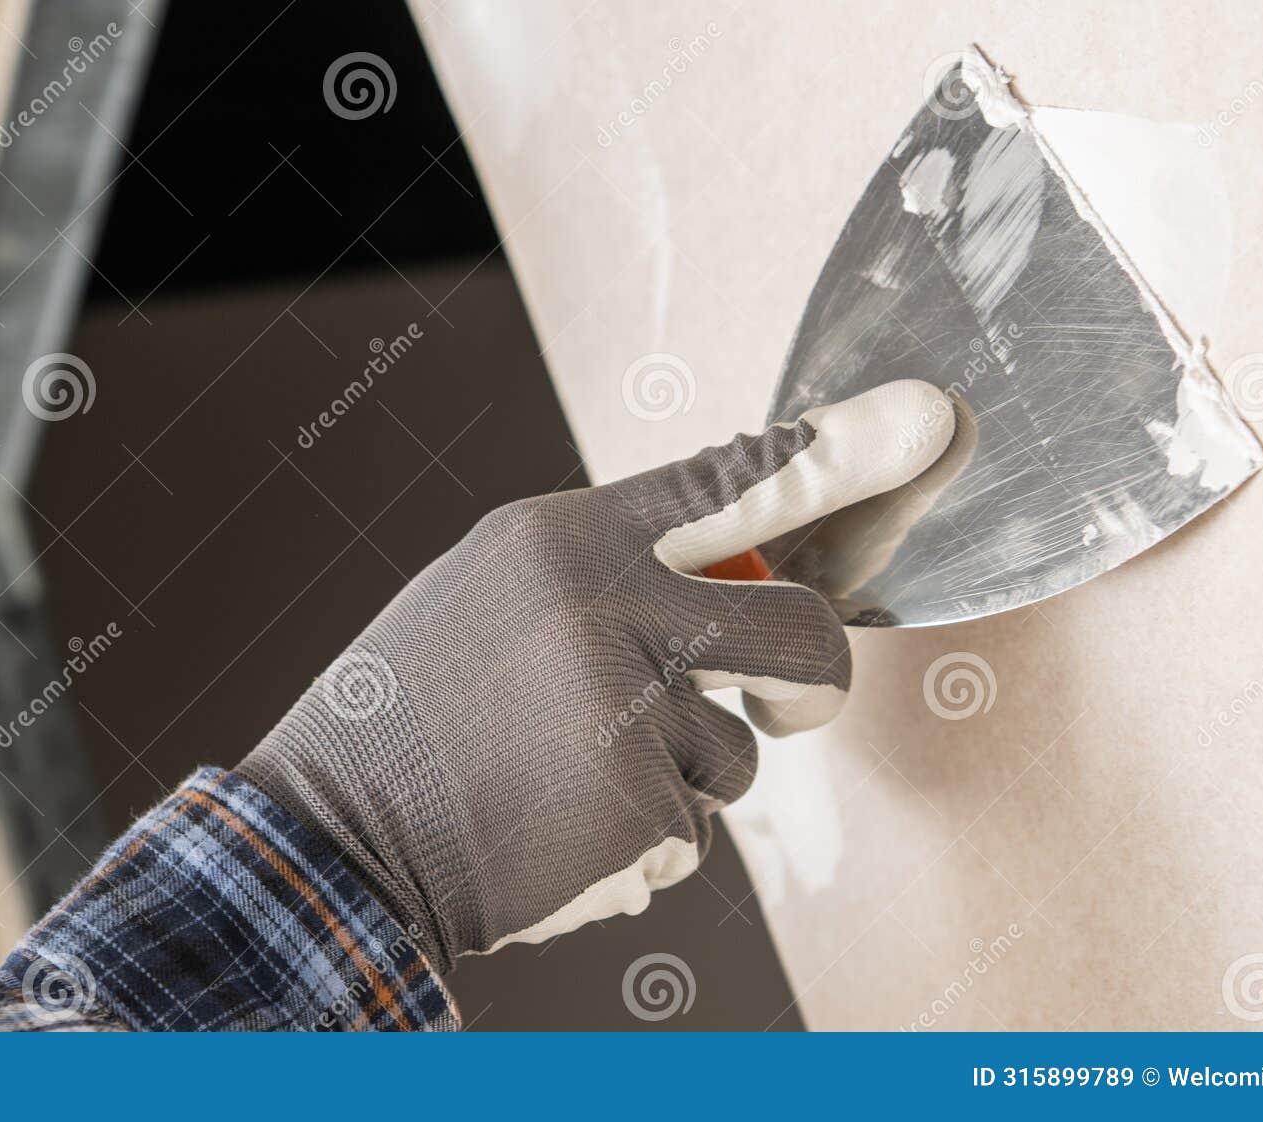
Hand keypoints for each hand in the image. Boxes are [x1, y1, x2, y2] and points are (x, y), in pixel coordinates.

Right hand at [239, 380, 954, 970]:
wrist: (339, 831)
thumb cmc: (414, 709)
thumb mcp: (493, 592)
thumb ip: (604, 570)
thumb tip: (722, 572)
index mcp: (568, 538)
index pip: (728, 480)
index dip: (837, 451)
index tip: (923, 421)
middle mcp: (612, 607)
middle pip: (802, 632)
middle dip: (816, 683)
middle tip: (791, 707)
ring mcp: (631, 710)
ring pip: (738, 756)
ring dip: (679, 780)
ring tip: (572, 781)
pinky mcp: (641, 809)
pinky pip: (688, 828)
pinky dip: (641, 839)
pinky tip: (559, 830)